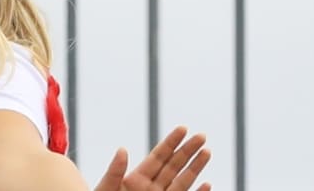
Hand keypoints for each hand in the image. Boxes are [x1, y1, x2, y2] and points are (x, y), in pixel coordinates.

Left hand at [92, 127, 214, 190]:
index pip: (158, 157)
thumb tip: (122, 149)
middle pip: (173, 166)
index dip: (171, 142)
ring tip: (207, 151)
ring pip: (182, 182)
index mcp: (136, 179)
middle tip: (201, 136)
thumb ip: (115, 172)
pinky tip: (207, 184)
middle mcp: (151, 189)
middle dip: (188, 151)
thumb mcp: (106, 189)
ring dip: (195, 168)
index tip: (183, 128)